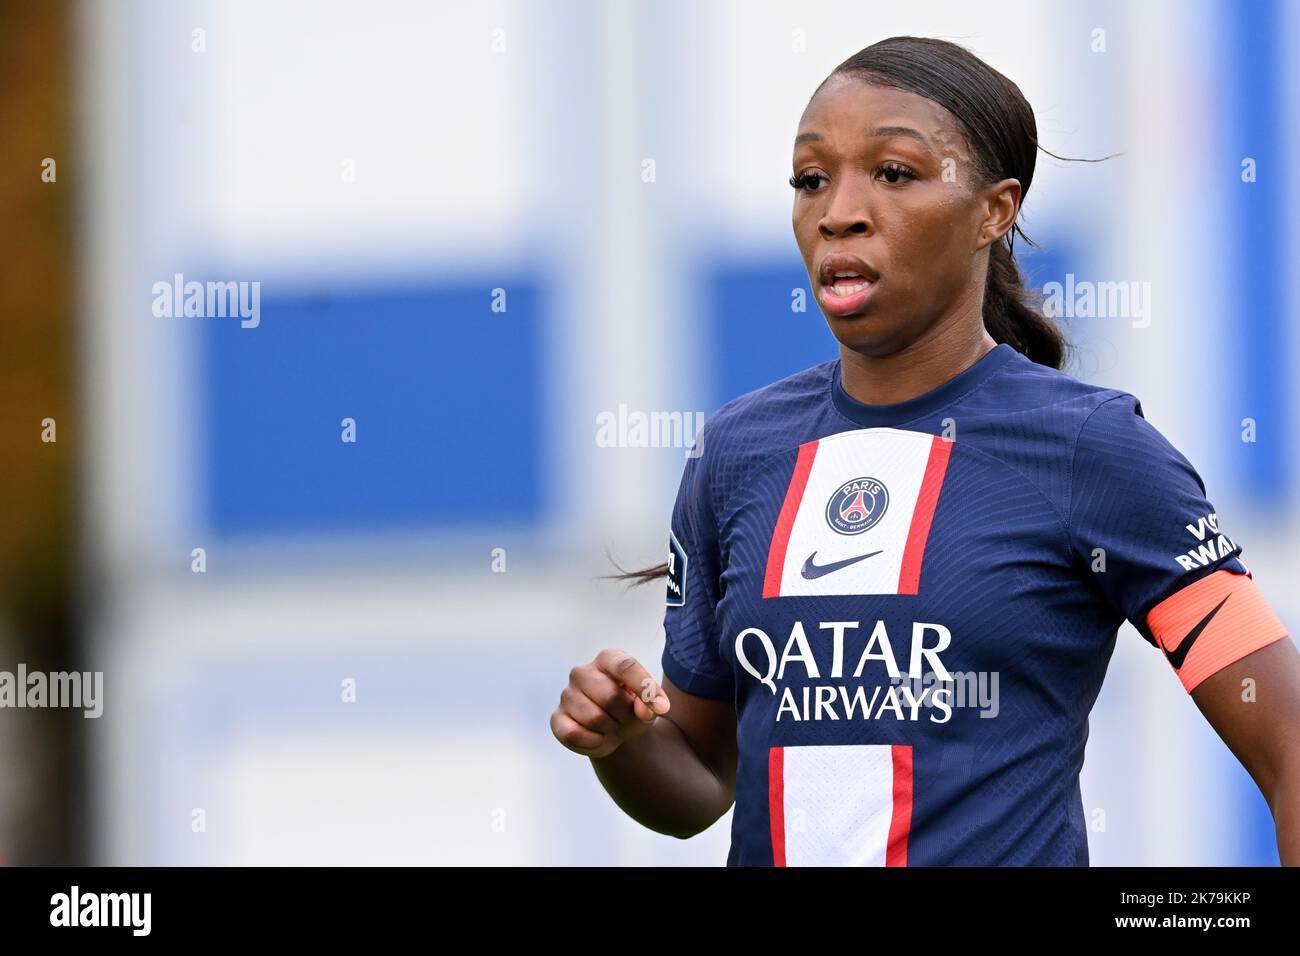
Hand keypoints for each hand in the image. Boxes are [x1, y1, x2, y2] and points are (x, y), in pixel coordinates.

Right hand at [550, 649, 671, 757]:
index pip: (625, 666)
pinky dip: (594, 743)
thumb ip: (651, 703)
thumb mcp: (650, 704)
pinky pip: (574, 734)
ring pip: (594, 718)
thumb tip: (645, 710)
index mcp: (607, 659)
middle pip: (611, 696)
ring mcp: (567, 694)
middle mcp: (582, 672)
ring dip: (611, 730)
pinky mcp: (557, 718)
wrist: (615, 728)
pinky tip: (600, 738)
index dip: (644, 688)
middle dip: (626, 715)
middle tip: (628, 719)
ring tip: (613, 726)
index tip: (662, 708)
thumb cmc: (633, 708)